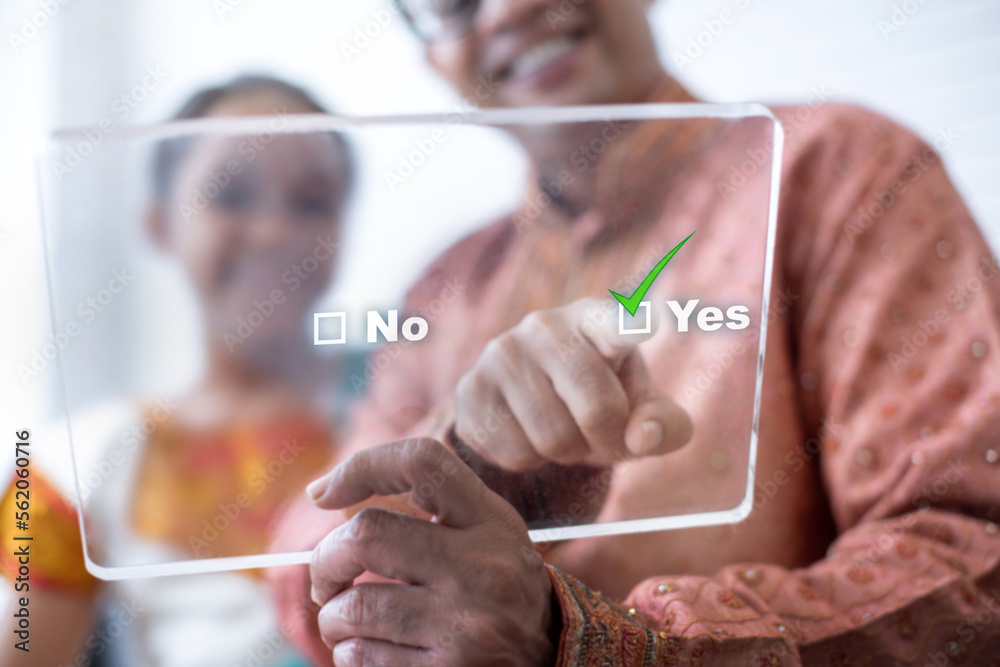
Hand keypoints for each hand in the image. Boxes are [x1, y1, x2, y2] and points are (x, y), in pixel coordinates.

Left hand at [306, 438, 557, 666]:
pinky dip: (348, 652)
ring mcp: (465, 625)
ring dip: (332, 617)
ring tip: (345, 621)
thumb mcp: (489, 530)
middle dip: (325, 560)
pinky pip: (361, 657)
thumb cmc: (500, 585)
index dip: (361, 467)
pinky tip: (367, 649)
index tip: (324, 493)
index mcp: (490, 520)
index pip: (421, 463)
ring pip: (353, 607)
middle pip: (366, 536)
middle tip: (327, 578)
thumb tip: (324, 493)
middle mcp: (481, 567)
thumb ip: (432, 505)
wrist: (554, 655)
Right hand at [455, 297, 691, 470]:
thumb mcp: (643, 409)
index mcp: (597, 319)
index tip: (649, 321)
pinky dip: (530, 463)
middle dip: (608, 441)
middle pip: (597, 409)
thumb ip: (664, 425)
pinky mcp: (469, 390)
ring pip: (552, 439)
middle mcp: (545, 325)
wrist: (533, 404)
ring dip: (567, 455)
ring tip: (563, 433)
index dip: (631, 326)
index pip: (615, 322)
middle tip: (602, 437)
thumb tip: (640, 437)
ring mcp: (500, 354)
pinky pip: (514, 454)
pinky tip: (528, 436)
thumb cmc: (602, 398)